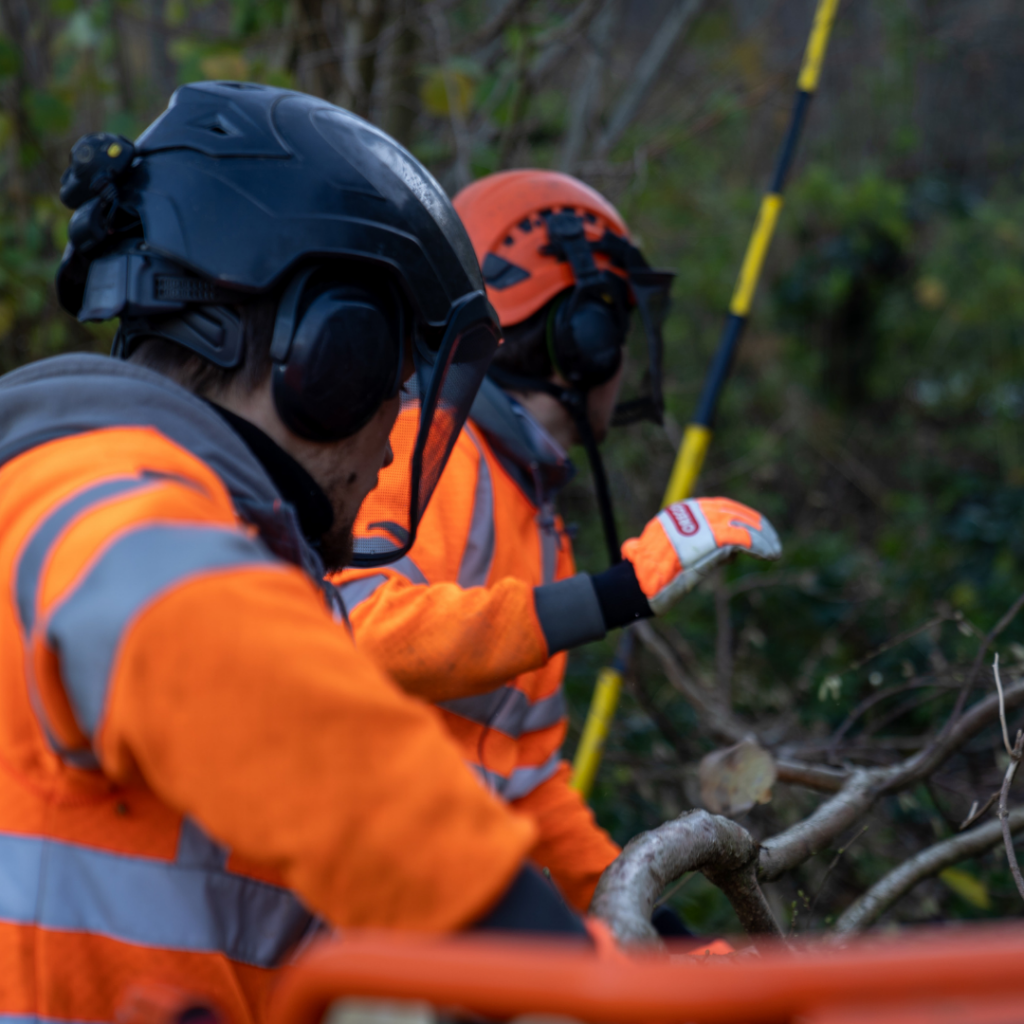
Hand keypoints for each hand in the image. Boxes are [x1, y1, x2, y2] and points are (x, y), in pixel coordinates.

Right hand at [621, 497, 780, 613]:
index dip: (741, 517)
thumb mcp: (676, 557)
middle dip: (756, 525)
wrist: (640, 585)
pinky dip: (760, 546)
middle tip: (772, 540)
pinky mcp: (710, 540)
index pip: (719, 508)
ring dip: (763, 538)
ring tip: (775, 551)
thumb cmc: (653, 577)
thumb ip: (701, 549)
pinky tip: (770, 555)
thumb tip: (731, 554)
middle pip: (732, 512)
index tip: (757, 528)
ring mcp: (698, 525)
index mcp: (680, 512)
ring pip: (740, 525)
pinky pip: (742, 539)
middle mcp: (690, 513)